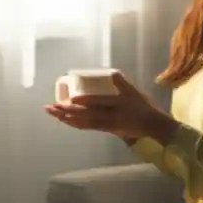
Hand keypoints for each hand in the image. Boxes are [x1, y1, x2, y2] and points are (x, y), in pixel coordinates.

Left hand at [43, 72, 178, 142]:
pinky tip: (64, 120)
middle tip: (52, 107)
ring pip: (83, 122)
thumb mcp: (133, 92)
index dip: (85, 101)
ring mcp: (106, 124)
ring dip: (66, 118)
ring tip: (52, 113)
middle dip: (67, 111)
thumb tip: (111, 72)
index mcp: (117, 105)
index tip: (72, 99)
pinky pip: (86, 127)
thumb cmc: (142, 107)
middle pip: (85, 114)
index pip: (99, 103)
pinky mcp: (104, 129)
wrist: (150, 126)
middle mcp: (109, 116)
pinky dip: (74, 123)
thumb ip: (121, 82)